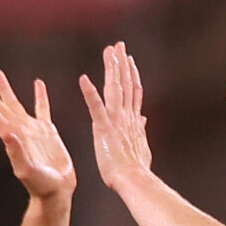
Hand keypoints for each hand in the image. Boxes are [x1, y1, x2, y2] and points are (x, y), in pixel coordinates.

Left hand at [0, 67, 74, 200]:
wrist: (56, 192)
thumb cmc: (41, 186)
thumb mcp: (27, 170)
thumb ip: (17, 153)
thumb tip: (8, 134)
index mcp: (10, 137)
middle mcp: (18, 130)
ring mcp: (31, 129)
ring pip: (15, 102)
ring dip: (5, 88)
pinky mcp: (47, 131)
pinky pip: (42, 108)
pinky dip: (40, 95)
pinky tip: (38, 83)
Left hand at [77, 41, 152, 188]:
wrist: (133, 179)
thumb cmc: (134, 168)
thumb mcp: (140, 145)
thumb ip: (140, 129)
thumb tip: (143, 118)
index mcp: (133, 120)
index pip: (134, 91)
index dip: (131, 74)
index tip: (129, 59)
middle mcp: (126, 116)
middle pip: (126, 83)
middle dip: (122, 63)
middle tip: (118, 45)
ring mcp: (116, 120)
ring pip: (115, 88)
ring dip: (112, 68)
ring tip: (109, 51)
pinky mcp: (104, 128)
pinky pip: (96, 107)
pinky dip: (90, 93)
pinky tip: (83, 79)